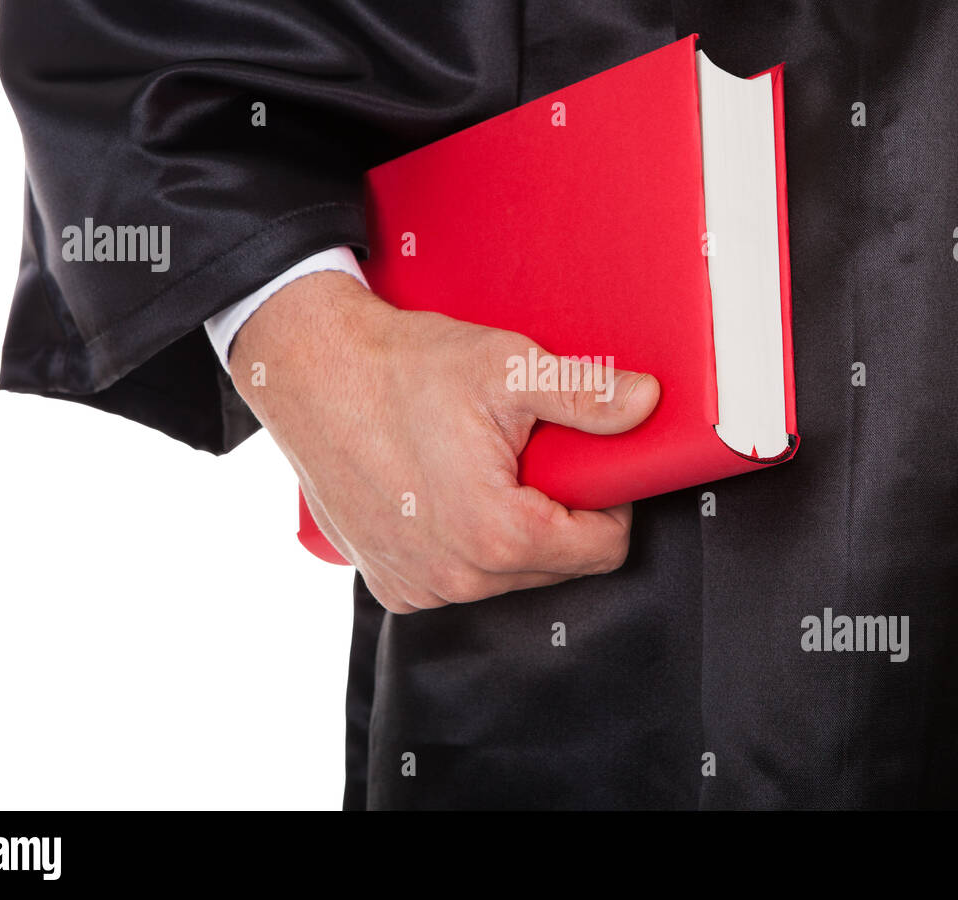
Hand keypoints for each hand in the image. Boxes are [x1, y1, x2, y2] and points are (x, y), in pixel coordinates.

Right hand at [229, 271, 659, 612]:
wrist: (312, 371)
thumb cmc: (399, 369)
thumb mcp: (508, 369)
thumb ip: (587, 394)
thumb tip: (645, 403)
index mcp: (498, 535)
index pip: (602, 550)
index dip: (607, 500)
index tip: (582, 464)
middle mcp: (458, 578)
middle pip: (556, 565)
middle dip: (555, 513)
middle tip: (524, 456)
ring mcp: (420, 587)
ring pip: (508, 576)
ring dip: (509, 531)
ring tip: (479, 470)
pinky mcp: (391, 585)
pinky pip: (458, 580)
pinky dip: (463, 544)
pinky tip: (443, 493)